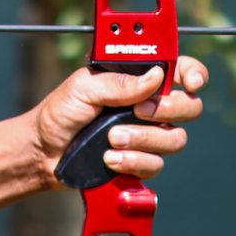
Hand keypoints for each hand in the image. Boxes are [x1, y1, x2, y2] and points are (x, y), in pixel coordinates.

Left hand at [29, 54, 205, 185]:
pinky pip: (156, 164)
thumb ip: (118, 83)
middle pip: (189, 106)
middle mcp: (148, 106)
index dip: (194, 74)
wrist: (42, 152)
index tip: (191, 83)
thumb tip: (156, 77)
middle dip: (168, 110)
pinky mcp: (139, 161)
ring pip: (175, 138)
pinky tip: (109, 159)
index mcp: (137, 80)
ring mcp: (146, 135)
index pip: (179, 70)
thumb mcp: (82, 89)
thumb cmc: (59, 114)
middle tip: (138, 112)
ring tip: (112, 139)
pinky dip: (133, 162)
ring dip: (144, 139)